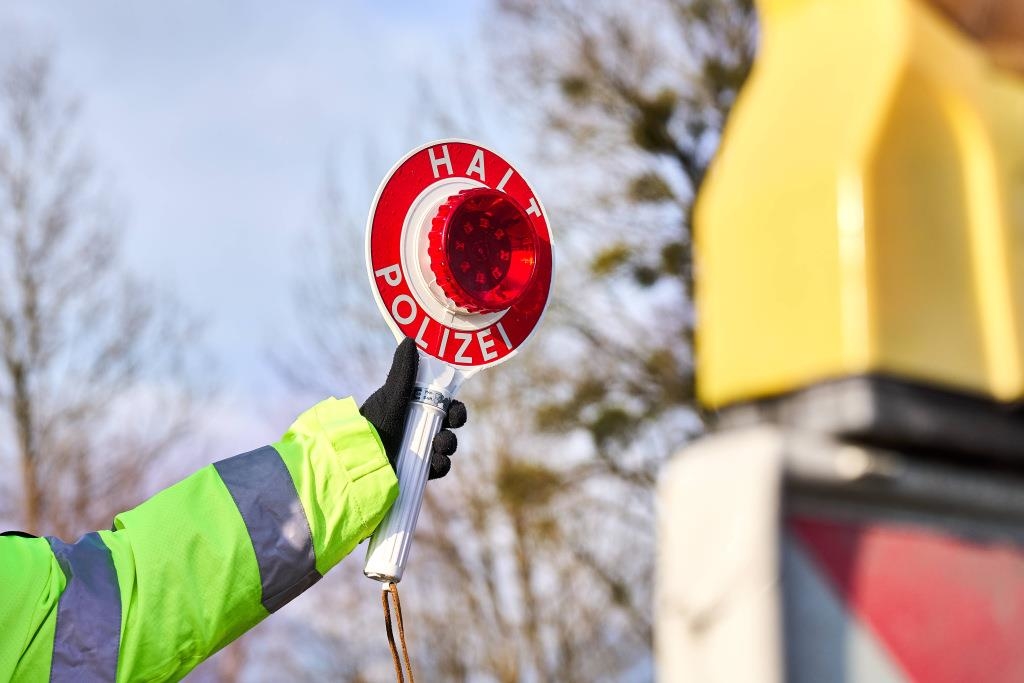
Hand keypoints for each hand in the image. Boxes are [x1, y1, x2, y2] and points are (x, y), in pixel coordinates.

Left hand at [359, 337, 466, 479]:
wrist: (357, 462)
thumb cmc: (372, 425)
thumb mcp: (390, 396)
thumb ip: (403, 372)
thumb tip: (411, 340)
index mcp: (410, 407)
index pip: (441, 402)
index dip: (452, 404)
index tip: (454, 406)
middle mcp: (414, 427)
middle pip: (448, 423)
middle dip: (454, 422)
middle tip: (452, 423)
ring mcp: (416, 450)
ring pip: (445, 445)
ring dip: (448, 444)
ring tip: (439, 446)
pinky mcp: (415, 470)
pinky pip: (437, 466)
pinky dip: (440, 464)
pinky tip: (434, 463)